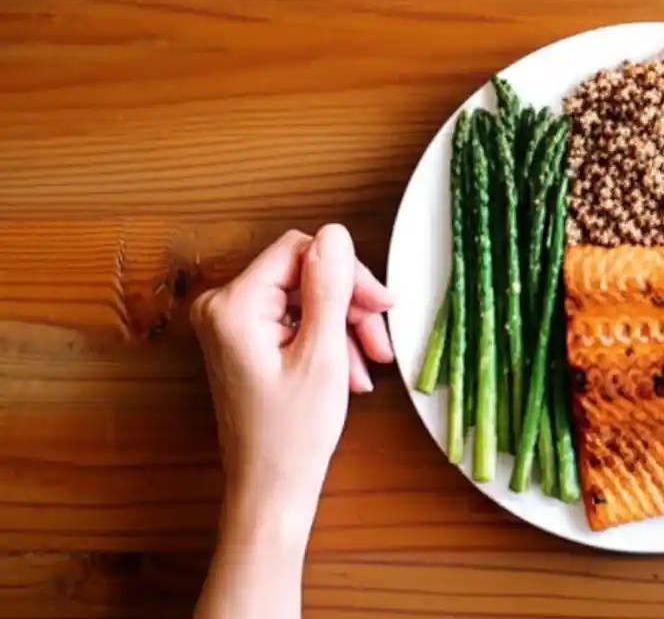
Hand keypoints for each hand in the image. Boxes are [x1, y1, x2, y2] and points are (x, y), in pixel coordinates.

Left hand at [191, 225, 394, 500]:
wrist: (270, 490)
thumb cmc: (292, 435)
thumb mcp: (322, 355)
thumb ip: (328, 288)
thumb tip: (334, 234)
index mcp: (233, 306)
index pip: (300, 251)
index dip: (347, 273)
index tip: (381, 304)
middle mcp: (222, 308)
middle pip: (304, 275)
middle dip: (348, 305)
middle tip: (380, 341)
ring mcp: (230, 326)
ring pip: (305, 298)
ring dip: (343, 326)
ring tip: (369, 365)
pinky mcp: (243, 342)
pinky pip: (294, 321)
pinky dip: (327, 341)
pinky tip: (350, 371)